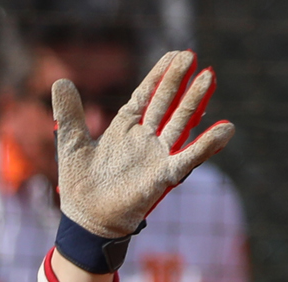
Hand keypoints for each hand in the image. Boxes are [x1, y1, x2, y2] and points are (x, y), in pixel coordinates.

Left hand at [55, 50, 234, 238]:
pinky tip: (226, 129)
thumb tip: (60, 81)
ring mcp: (155, 155)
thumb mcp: (71, 143)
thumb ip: (69, 114)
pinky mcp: (162, 175)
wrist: (86, 220)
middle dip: (177, 80)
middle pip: (165, 103)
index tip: (173, 54)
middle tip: (191, 55)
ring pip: (179, 122)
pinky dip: (206, 145)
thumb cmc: (80, 185)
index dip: (158, 75)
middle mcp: (144, 138)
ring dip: (194, 101)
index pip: (145, 95)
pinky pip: (188, 157)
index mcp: (124, 128)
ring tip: (208, 77)